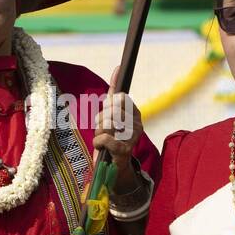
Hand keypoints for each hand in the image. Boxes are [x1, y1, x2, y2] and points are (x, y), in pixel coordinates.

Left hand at [94, 70, 143, 189]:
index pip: (121, 96)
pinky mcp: (125, 149)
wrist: (113, 166)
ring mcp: (132, 137)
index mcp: (134, 113)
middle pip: (111, 108)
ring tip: (103, 140)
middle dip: (101, 119)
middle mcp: (137, 123)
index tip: (113, 90)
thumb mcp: (110, 115)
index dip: (112, 96)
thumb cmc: (110, 139)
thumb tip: (118, 67)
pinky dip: (98, 142)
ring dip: (98, 131)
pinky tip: (101, 147)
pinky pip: (105, 137)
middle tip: (103, 129)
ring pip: (107, 122)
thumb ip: (113, 95)